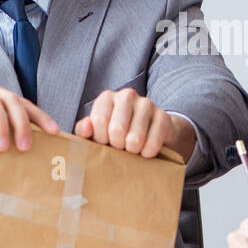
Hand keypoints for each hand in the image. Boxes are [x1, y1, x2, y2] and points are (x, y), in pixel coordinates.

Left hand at [73, 87, 192, 158]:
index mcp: (107, 97)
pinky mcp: (163, 116)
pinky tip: (145, 152)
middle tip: (120, 147)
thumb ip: (85, 131)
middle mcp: (127, 95)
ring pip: (135, 138)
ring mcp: (147, 104)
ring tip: (132, 149)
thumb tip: (86, 127)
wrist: (148, 132)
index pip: (98, 122)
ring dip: (133, 151)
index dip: (100, 139)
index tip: (105, 143)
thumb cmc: (116, 134)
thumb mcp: (97, 132)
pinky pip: (153, 143)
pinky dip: (148, 153)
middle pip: (117, 130)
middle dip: (117, 146)